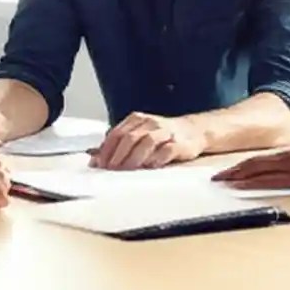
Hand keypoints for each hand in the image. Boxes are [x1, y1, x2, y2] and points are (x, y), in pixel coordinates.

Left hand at [89, 112, 205, 170]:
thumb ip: (120, 145)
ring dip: (134, 158)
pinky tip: (149, 167)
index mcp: (138, 119)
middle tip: (111, 170)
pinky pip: (166, 150)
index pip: (117, 133)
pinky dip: (156, 159)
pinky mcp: (179, 143)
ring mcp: (166, 132)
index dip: (107, 149)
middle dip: (118, 155)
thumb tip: (95, 160)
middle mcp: (151, 123)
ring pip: (146, 142)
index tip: (99, 164)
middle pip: (130, 137)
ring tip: (126, 171)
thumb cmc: (162, 136)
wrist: (194, 131)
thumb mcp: (140, 134)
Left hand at [213, 146, 289, 188]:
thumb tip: (286, 177)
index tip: (227, 173)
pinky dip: (251, 182)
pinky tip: (240, 186)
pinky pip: (268, 181)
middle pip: (253, 164)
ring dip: (238, 177)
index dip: (241, 167)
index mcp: (289, 155)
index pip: (259, 160)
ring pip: (256, 171)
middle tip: (216, 178)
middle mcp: (286, 159)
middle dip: (233, 172)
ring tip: (222, 182)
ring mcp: (289, 168)